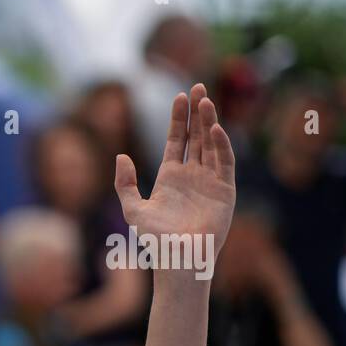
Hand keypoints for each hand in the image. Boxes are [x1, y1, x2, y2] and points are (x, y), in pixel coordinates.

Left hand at [114, 84, 236, 267]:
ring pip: (211, 144)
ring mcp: (210, 181)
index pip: (176, 140)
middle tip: (197, 87)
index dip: (178, 119)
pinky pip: (225, 162)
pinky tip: (215, 129)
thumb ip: (125, 183)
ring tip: (205, 101)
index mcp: (171, 176)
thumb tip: (120, 156)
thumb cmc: (154, 239)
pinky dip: (222, 145)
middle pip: (196, 136)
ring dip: (209, 123)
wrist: (177, 258)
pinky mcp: (225, 191)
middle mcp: (192, 175)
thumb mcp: (133, 209)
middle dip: (196, 112)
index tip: (179, 96)